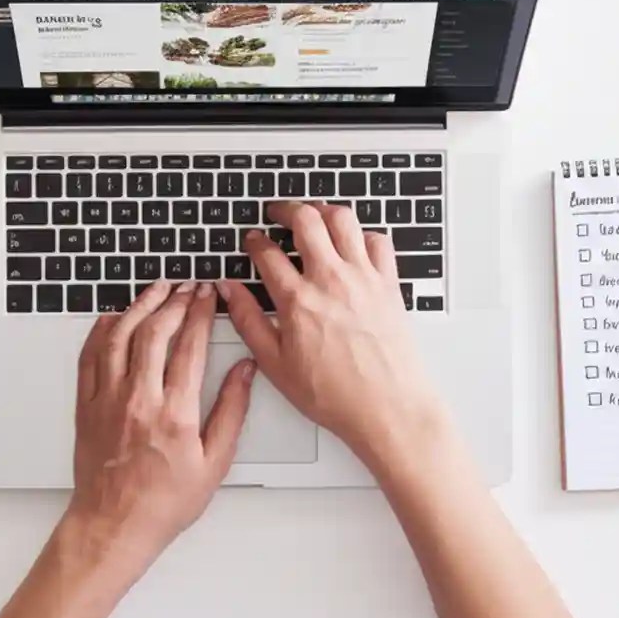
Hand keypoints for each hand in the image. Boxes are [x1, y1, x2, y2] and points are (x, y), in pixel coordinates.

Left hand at [68, 280, 254, 563]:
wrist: (114, 526)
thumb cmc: (164, 502)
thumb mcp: (215, 462)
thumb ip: (232, 411)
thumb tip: (245, 372)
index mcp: (175, 413)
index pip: (189, 346)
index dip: (200, 313)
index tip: (206, 295)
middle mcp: (138, 400)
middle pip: (154, 333)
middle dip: (173, 302)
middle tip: (185, 287)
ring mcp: (106, 400)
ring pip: (119, 337)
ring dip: (139, 307)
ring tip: (155, 290)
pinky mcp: (85, 407)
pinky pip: (89, 357)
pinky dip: (101, 331)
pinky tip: (114, 318)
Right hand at [218, 202, 445, 461]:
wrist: (388, 408)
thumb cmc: (335, 395)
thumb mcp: (276, 365)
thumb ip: (249, 321)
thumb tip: (229, 291)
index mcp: (298, 301)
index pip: (267, 252)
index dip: (254, 241)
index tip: (252, 240)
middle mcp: (331, 280)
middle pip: (306, 220)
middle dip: (286, 209)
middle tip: (278, 212)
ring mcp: (363, 278)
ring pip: (343, 220)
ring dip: (324, 210)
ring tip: (314, 214)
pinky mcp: (389, 284)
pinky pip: (378, 241)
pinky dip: (363, 234)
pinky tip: (354, 242)